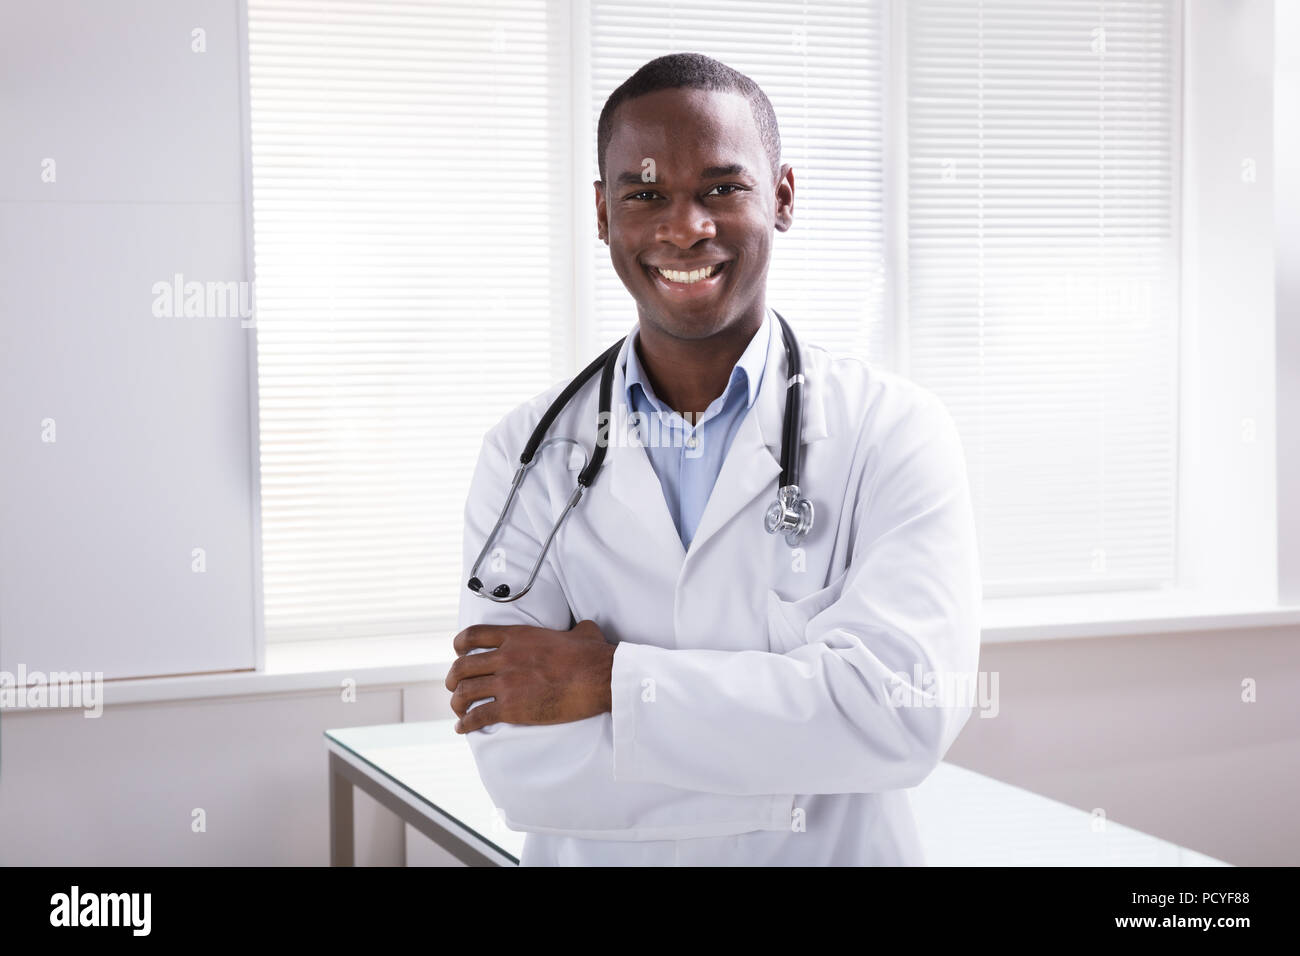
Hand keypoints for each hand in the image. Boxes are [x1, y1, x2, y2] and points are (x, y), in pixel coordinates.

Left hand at [444, 620, 615, 733]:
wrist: (600, 678)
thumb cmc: (594, 656)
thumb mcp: (581, 633)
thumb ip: (574, 630)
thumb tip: (583, 629)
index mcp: (517, 636)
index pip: (473, 635)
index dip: (460, 646)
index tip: (459, 654)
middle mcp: (505, 657)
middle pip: (462, 666)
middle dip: (453, 678)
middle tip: (454, 686)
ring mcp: (506, 682)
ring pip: (465, 692)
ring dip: (457, 703)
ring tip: (459, 711)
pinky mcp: (511, 708)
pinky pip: (477, 716)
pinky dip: (466, 724)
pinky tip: (463, 729)